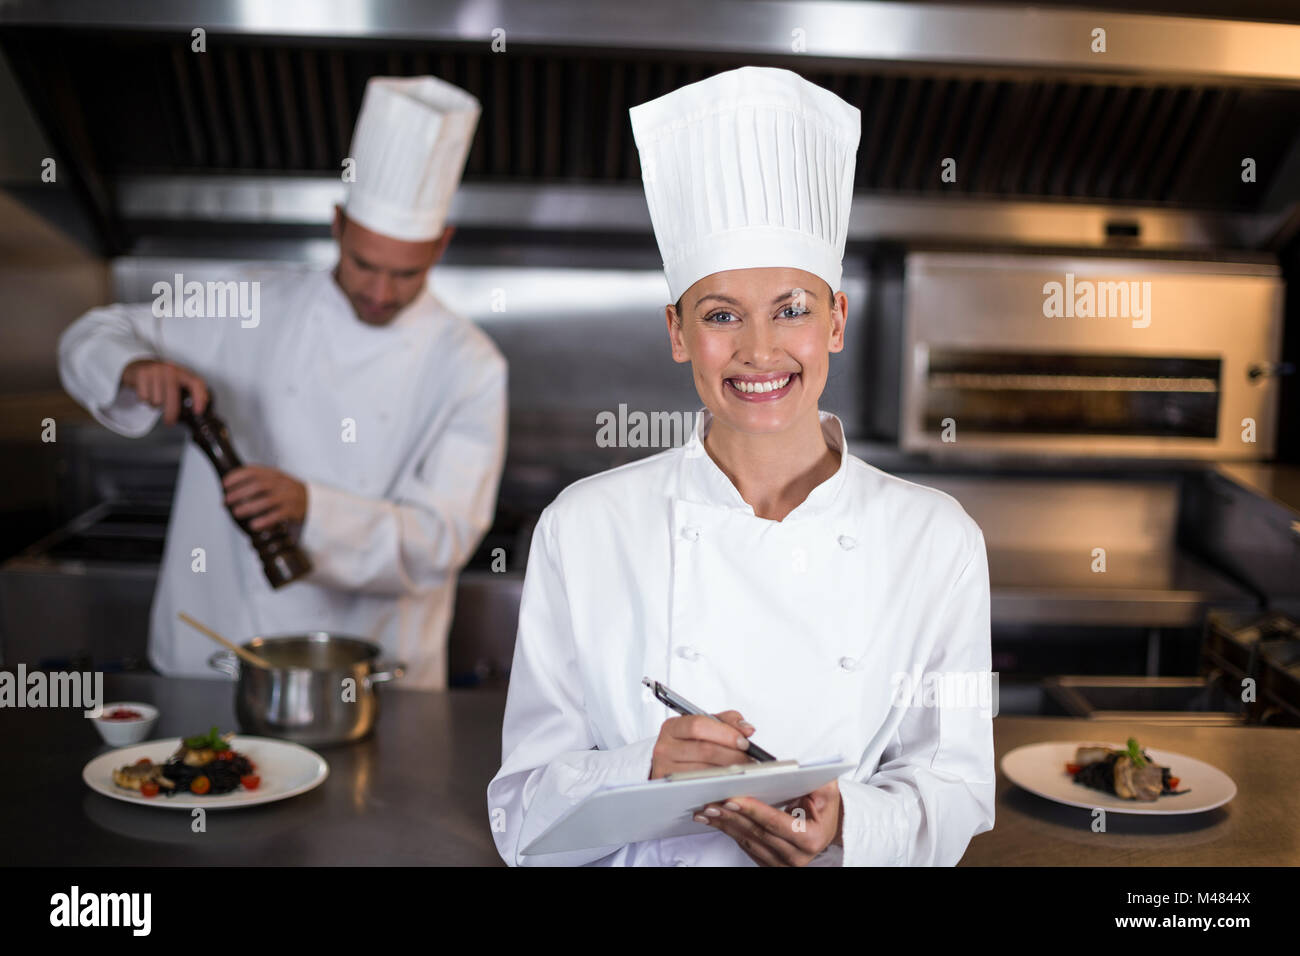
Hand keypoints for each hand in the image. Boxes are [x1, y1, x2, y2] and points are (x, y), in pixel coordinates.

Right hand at [121, 359, 208, 424]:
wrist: (139, 365)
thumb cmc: (162, 378)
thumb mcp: (177, 382)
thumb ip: (188, 394)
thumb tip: (198, 411)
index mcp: (183, 372)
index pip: (196, 384)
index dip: (199, 398)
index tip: (198, 412)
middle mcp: (170, 370)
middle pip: (174, 398)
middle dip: (171, 413)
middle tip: (170, 421)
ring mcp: (155, 371)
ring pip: (157, 401)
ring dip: (155, 404)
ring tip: (155, 397)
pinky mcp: (141, 374)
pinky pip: (144, 397)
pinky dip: (145, 400)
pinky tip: (147, 392)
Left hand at [223, 466, 307, 530]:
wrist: (312, 501)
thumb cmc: (287, 491)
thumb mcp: (275, 479)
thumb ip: (257, 480)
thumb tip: (230, 488)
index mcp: (274, 474)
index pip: (254, 471)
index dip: (237, 476)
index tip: (225, 484)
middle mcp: (281, 484)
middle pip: (258, 486)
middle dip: (239, 493)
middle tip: (226, 501)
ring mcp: (287, 497)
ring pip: (267, 501)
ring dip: (249, 507)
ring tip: (236, 513)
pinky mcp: (292, 511)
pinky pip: (277, 516)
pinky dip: (264, 521)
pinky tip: (253, 525)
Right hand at [649, 710, 757, 779]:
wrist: (669, 764)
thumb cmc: (690, 744)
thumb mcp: (705, 727)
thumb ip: (727, 721)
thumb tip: (747, 729)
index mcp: (673, 727)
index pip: (698, 725)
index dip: (724, 733)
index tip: (744, 742)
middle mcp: (665, 747)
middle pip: (704, 750)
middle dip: (732, 755)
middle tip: (749, 760)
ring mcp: (665, 769)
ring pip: (704, 771)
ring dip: (729, 772)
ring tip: (744, 771)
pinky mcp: (671, 788)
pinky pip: (700, 787)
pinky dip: (719, 785)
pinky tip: (730, 782)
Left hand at [694, 779, 842, 866]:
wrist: (826, 827)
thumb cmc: (824, 806)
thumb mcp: (827, 791)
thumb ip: (817, 780)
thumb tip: (797, 770)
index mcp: (810, 839)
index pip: (776, 823)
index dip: (754, 810)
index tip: (733, 798)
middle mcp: (795, 856)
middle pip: (757, 833)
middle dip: (732, 816)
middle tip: (712, 801)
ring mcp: (780, 863)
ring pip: (746, 841)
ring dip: (724, 824)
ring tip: (706, 809)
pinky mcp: (767, 862)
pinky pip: (744, 845)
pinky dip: (727, 830)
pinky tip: (713, 818)